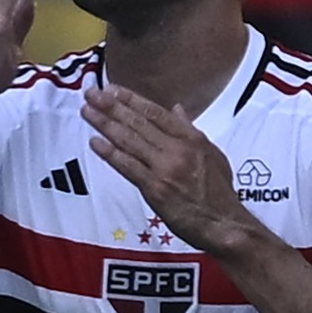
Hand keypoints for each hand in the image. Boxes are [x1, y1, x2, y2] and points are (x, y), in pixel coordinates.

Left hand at [82, 85, 248, 252]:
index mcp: (191, 138)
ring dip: (105, 124)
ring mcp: (165, 168)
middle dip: (111, 106)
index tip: (112, 89)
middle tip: (91, 94)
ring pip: (130, 141)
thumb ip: (190, 130)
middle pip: (138, 123)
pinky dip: (110, 153)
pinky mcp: (155, 188)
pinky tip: (95, 142)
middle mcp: (177, 149)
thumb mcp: (212, 154)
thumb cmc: (219, 191)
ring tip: (87, 112)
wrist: (224, 224)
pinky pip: (128, 167)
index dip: (131, 99)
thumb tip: (176, 108)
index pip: (156, 112)